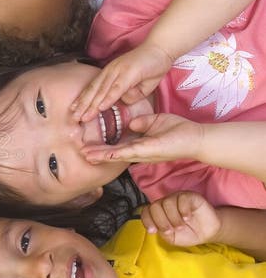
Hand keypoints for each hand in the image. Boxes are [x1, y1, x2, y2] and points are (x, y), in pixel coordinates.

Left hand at [71, 43, 173, 122]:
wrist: (162, 49)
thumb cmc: (150, 67)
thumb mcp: (139, 87)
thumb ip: (130, 95)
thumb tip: (123, 102)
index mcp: (110, 73)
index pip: (93, 88)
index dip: (83, 100)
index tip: (74, 111)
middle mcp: (110, 71)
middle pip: (93, 90)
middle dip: (83, 106)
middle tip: (74, 118)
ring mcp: (118, 71)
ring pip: (102, 90)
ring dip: (92, 105)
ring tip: (83, 116)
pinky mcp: (128, 72)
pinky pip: (116, 88)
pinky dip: (108, 98)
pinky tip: (101, 107)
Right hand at [83, 113, 204, 165]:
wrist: (196, 138)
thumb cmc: (179, 131)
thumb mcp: (156, 122)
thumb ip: (142, 123)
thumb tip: (130, 123)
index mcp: (140, 143)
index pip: (118, 145)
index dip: (104, 146)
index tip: (90, 143)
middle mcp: (139, 151)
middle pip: (114, 153)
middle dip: (97, 153)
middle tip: (81, 153)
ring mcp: (142, 152)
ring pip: (117, 155)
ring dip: (100, 156)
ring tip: (85, 155)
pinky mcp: (147, 151)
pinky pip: (127, 152)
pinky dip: (113, 154)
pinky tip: (102, 154)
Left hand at [141, 191, 220, 246]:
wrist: (207, 232)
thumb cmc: (187, 233)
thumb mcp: (172, 238)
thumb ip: (162, 232)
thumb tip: (156, 227)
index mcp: (159, 212)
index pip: (146, 211)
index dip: (147, 220)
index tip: (153, 231)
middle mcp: (166, 203)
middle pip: (155, 206)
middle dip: (161, 221)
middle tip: (170, 230)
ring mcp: (177, 198)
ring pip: (167, 203)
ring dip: (173, 218)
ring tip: (181, 226)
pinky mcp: (190, 196)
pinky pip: (182, 199)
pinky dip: (183, 210)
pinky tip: (188, 218)